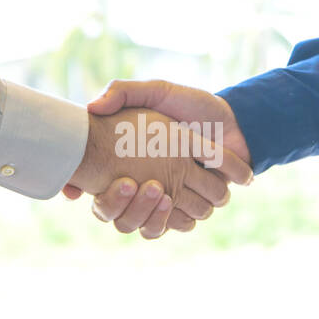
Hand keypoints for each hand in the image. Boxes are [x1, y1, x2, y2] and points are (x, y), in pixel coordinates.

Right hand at [62, 80, 252, 234]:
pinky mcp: (190, 209)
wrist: (234, 123)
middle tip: (130, 183)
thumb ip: (123, 91)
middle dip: (123, 204)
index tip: (99, 174)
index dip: (84, 189)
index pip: (96, 187)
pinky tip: (172, 198)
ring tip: (156, 188)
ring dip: (148, 211)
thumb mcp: (157, 91)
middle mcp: (142, 187)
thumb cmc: (193, 106)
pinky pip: (175, 227)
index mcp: (127, 164)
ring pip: (145, 226)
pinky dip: (174, 218)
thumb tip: (91, 108)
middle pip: (119, 216)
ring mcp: (167, 201)